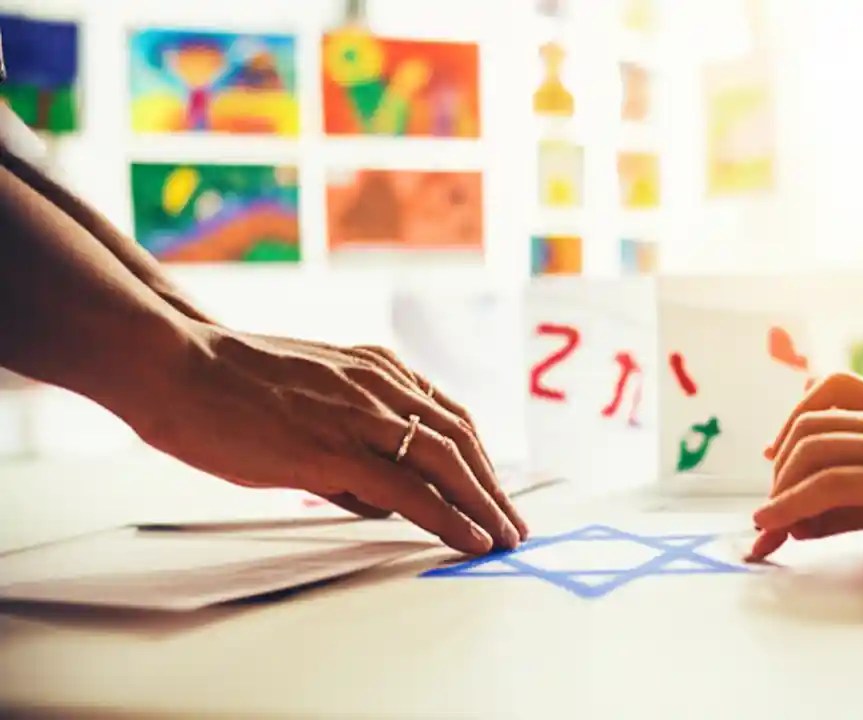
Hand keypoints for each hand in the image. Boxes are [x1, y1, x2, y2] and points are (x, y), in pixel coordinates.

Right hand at [131, 325, 526, 554]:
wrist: (178, 365)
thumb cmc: (229, 387)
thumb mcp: (308, 401)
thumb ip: (348, 449)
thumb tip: (381, 504)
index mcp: (377, 369)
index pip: (449, 417)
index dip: (480, 459)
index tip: (496, 491)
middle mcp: (381, 384)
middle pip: (461, 440)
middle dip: (494, 488)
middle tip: (514, 524)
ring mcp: (361, 415)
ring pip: (447, 463)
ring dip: (484, 506)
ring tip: (504, 539)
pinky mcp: (335, 449)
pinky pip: (409, 490)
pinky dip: (448, 517)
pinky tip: (470, 538)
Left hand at [755, 372, 862, 554]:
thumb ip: (848, 501)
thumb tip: (796, 524)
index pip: (833, 385)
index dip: (794, 416)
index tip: (773, 455)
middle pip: (812, 422)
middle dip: (780, 465)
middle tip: (771, 505)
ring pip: (815, 449)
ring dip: (780, 487)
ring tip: (767, 522)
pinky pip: (833, 484)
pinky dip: (794, 504)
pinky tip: (777, 526)